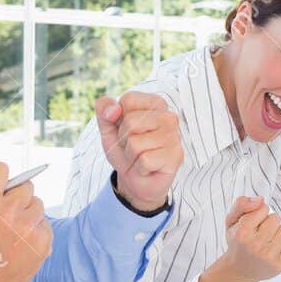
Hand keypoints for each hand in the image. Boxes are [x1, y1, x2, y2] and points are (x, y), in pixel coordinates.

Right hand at [0, 162, 52, 281]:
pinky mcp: (44, 242)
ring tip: (12, 231)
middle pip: (24, 184)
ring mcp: (29, 229)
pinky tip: (20, 243)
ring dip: (26, 212)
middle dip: (14, 195)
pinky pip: (44, 222)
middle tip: (6, 210)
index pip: (0, 168)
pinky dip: (35, 229)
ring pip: (37, 203)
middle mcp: (9, 214)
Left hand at [96, 91, 182, 212]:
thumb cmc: (125, 151)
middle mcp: (168, 117)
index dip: (119, 118)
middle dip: (124, 139)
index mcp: (155, 104)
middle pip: (131, 122)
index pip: (128, 100)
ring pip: (136, 143)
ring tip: (141, 158)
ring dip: (131, 155)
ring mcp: (174, 136)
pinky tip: (148, 168)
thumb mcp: (108, 128)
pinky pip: (144, 160)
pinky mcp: (176, 156)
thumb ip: (104, 109)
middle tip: (134, 148)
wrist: (135, 181)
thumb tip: (113, 109)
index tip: (127, 129)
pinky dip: (140, 168)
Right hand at [197, 196, 280, 281]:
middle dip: (269, 221)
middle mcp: (254, 246)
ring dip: (277, 232)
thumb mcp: (232, 221)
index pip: (263, 208)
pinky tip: (273, 249)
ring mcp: (268, 258)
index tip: (254, 221)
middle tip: (261, 231)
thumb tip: (261, 200)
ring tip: (267, 239)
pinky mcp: (279, 266)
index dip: (260, 212)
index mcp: (242, 233)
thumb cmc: (237, 242)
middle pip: (276, 218)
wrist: (238, 270)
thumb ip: (241, 204)